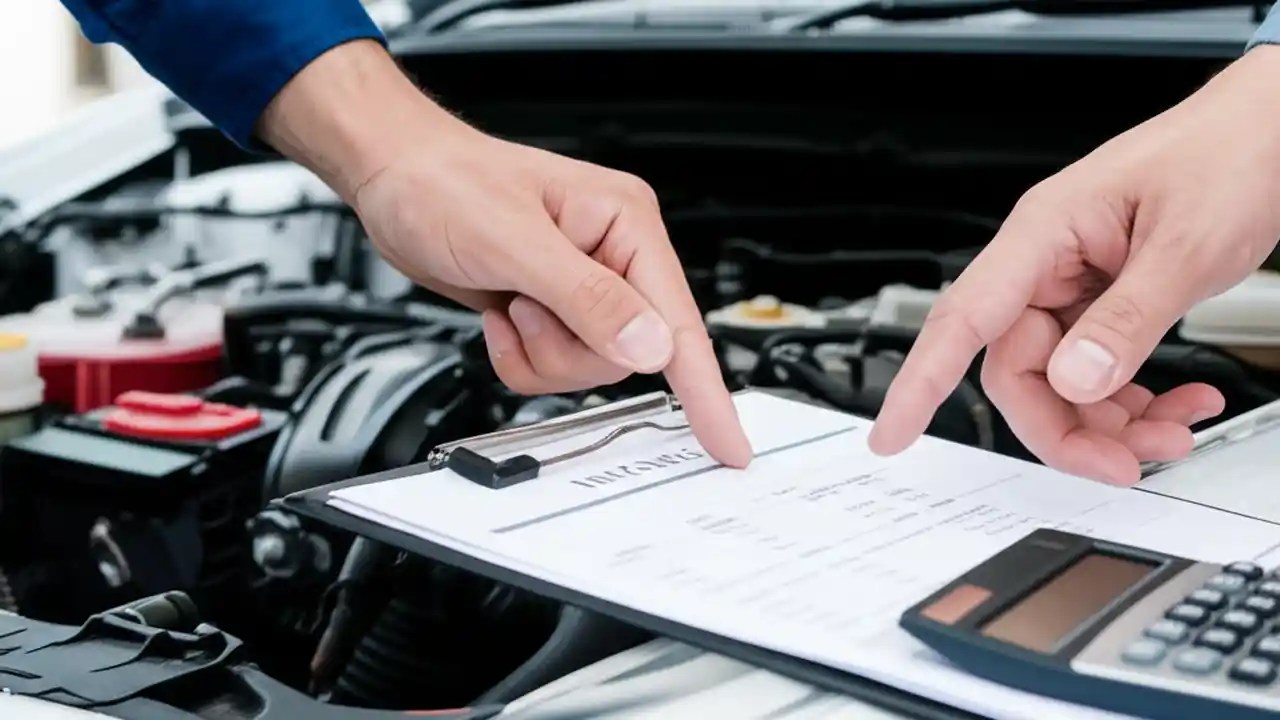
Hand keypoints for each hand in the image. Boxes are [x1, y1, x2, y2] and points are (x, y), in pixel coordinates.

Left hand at [258, 41, 751, 466]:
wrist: (395, 178)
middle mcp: (615, 258)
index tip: (729, 445)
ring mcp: (585, 287)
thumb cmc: (446, 183)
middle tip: (526, 306)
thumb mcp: (516, 242)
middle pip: (628, 358)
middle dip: (567, 349)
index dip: (706, 390)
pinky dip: (521, 358)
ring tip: (510, 301)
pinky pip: (555, 369)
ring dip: (539, 352)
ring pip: (590, 369)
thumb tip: (650, 350)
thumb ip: (588, 300)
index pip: (678, 322)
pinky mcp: (555, 309)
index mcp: (627, 225)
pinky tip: (503, 315)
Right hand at [868, 46, 1279, 484]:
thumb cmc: (1226, 155)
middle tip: (1126, 460)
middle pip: (1020, 372)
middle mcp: (1048, 263)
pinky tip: (1178, 401)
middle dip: (1069, 427)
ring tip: (1172, 429)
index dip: (920, 382)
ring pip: (1061, 381)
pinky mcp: (1106, 300)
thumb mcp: (1185, 244)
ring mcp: (1076, 284)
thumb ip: (1128, 319)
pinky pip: (1099, 369)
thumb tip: (1075, 382)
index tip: (892, 434)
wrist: (1272, 131)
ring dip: (1112, 421)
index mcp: (1044, 234)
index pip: (963, 319)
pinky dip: (1136, 399)